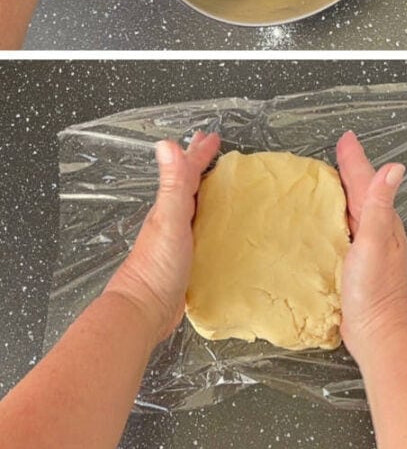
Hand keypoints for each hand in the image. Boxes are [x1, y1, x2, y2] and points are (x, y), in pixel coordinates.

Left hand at [104, 131, 219, 342]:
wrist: (145, 312)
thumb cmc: (157, 266)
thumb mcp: (169, 219)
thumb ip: (172, 185)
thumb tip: (166, 143)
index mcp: (169, 208)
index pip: (186, 173)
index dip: (198, 154)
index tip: (213, 137)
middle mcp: (173, 221)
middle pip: (189, 186)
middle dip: (198, 166)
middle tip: (212, 148)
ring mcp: (179, 242)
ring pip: (197, 209)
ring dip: (207, 193)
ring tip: (221, 184)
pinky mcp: (188, 262)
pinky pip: (204, 232)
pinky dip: (213, 222)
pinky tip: (221, 228)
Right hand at [335, 131, 406, 356]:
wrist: (377, 332)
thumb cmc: (374, 288)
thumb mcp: (375, 241)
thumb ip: (380, 205)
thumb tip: (395, 167)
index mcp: (381, 220)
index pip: (366, 181)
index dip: (354, 159)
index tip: (346, 138)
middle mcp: (377, 230)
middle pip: (361, 191)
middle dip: (349, 170)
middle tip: (337, 151)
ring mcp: (368, 247)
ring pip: (353, 210)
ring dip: (343, 192)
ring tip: (328, 179)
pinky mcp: (356, 264)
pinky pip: (344, 230)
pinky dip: (335, 218)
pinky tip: (324, 223)